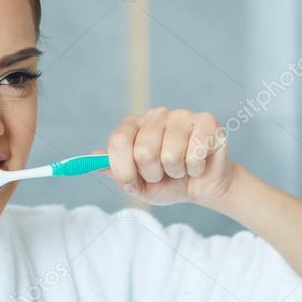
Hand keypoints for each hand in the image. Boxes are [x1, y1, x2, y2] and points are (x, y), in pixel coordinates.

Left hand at [93, 107, 238, 206]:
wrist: (204, 186)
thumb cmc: (169, 183)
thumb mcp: (138, 184)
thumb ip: (117, 173)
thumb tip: (94, 160)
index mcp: (135, 125)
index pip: (118, 140)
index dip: (122, 167)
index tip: (128, 181)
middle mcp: (157, 115)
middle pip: (143, 151)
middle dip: (153, 174)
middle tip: (163, 173)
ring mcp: (182, 115)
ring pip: (171, 155)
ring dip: (177, 172)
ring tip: (182, 168)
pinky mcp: (207, 121)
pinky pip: (195, 154)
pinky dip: (196, 168)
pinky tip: (198, 163)